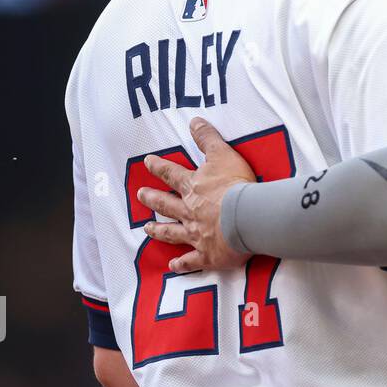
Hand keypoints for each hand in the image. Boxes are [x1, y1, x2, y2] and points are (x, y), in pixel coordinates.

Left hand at [136, 117, 254, 272]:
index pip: (171, 174)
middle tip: (140, 195)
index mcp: (193, 187)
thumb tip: (194, 120)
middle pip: (166, 204)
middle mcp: (189, 211)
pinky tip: (173, 266)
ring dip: (159, 231)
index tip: (147, 162)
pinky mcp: (207, 254)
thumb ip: (208, 138)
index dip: (159, 167)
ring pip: (172, 232)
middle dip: (152, 199)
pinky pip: (191, 260)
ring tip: (147, 230)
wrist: (246, 216)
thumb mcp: (223, 154)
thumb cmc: (236, 185)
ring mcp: (196, 234)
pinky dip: (182, 264)